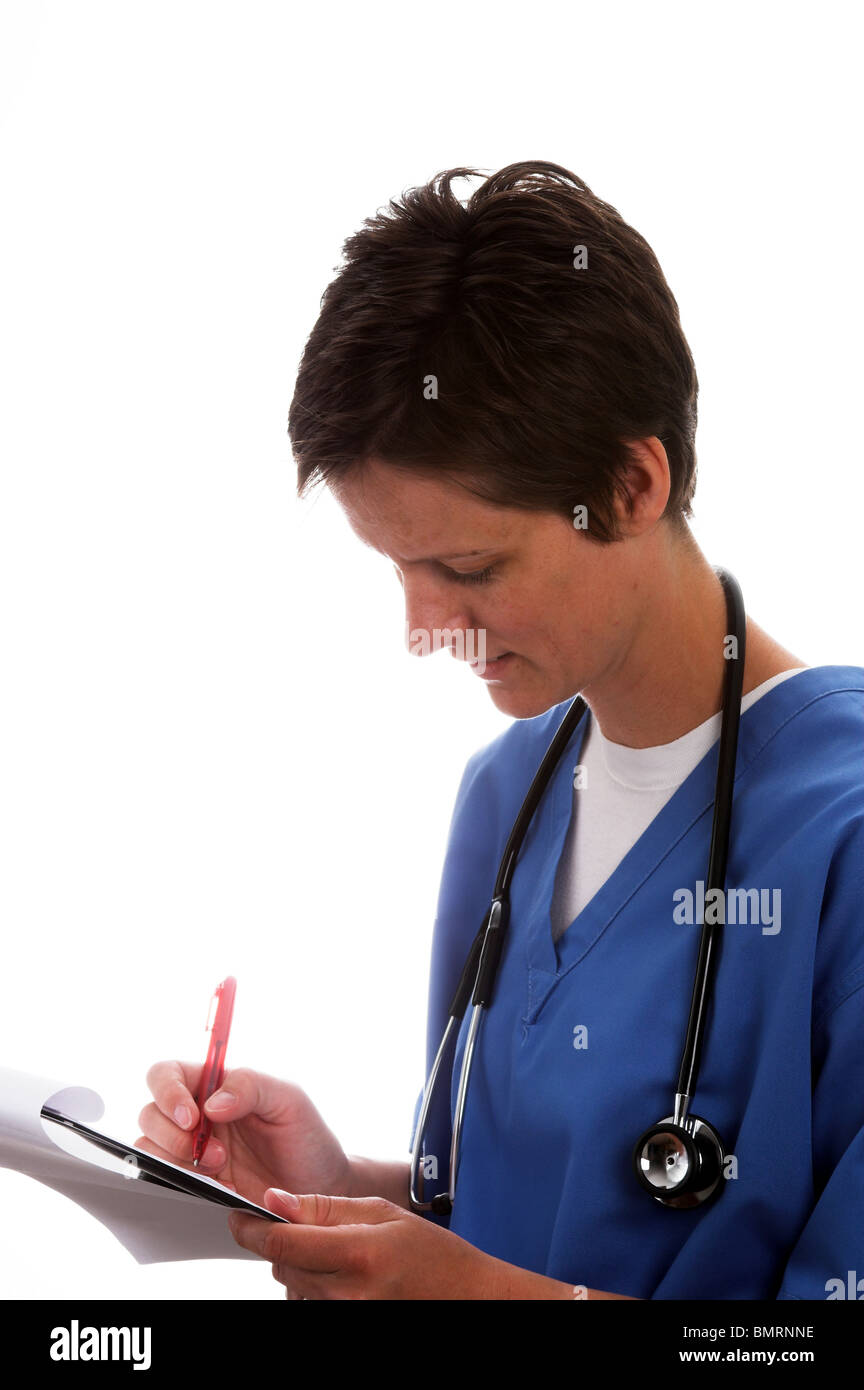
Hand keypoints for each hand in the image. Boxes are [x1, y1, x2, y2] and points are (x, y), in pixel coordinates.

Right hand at [135, 1061, 354, 1208]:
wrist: (317, 1188)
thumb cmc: (307, 1138)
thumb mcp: (289, 1100)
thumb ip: (251, 1086)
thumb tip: (211, 1103)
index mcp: (216, 1084)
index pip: (168, 1073)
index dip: (168, 1092)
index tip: (192, 1118)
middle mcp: (197, 1114)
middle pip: (150, 1113)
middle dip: (174, 1136)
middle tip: (214, 1152)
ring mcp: (191, 1149)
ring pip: (148, 1146)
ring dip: (176, 1160)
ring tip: (219, 1167)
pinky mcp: (192, 1180)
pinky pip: (163, 1179)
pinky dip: (182, 1183)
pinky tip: (220, 1186)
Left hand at [227, 1189, 557, 1299]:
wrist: (464, 1298)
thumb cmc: (432, 1255)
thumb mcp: (382, 1212)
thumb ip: (324, 1207)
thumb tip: (276, 1199)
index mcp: (356, 1255)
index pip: (281, 1243)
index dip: (252, 1228)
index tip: (240, 1216)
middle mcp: (345, 1294)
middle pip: (280, 1265)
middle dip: (280, 1241)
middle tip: (304, 1224)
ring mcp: (342, 1316)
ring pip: (291, 1285)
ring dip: (299, 1264)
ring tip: (337, 1251)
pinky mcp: (341, 1325)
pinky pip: (309, 1303)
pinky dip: (313, 1286)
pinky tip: (341, 1274)